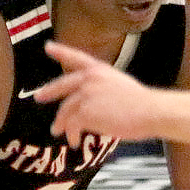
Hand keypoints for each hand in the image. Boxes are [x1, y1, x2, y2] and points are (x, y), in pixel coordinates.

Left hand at [37, 40, 161, 142]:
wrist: (150, 111)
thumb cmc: (142, 104)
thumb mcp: (120, 85)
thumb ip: (102, 89)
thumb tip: (92, 104)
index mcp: (100, 70)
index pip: (76, 57)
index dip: (61, 51)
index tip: (48, 47)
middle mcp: (90, 79)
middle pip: (62, 85)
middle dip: (49, 91)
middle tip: (39, 97)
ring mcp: (86, 94)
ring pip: (65, 110)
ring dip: (61, 123)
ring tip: (57, 132)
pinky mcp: (85, 112)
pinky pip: (71, 125)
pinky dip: (71, 135)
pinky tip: (74, 142)